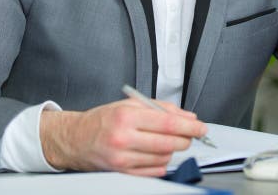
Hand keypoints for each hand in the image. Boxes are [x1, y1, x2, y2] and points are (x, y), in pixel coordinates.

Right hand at [39, 98, 206, 174]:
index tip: (201, 127)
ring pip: (163, 158)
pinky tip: (157, 154)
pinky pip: (153, 171)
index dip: (189, 126)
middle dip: (185, 139)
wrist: (76, 139)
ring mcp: (122, 159)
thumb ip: (161, 108)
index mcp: (126, 117)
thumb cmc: (103, 120)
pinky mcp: (122, 172)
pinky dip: (162, 163)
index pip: (168, 123)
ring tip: (167, 141)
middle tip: (189, 134)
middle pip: (168, 143)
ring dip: (173, 150)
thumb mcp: (129, 104)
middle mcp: (123, 139)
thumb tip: (187, 117)